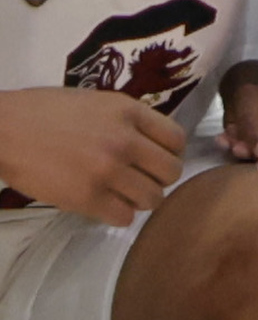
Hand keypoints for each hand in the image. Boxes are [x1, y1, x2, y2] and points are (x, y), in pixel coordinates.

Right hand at [0, 88, 185, 224]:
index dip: (171, 152)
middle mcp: (125, 141)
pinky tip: (106, 205)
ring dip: (141, 200)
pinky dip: (119, 215)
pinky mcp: (85, 197)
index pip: (177, 139)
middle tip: (142, 179)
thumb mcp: (98, 102)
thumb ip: (129, 120)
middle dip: (160, 178)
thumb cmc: (45, 111)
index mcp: (129, 112)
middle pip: (171, 171)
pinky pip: (124, 217)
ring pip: (152, 198)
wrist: (4, 129)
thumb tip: (153, 142)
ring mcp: (106, 171)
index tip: (158, 158)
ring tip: (124, 195)